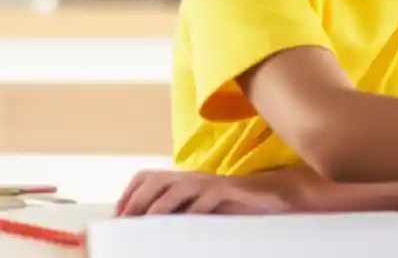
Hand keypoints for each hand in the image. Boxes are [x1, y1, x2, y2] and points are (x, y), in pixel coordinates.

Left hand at [115, 166, 326, 216]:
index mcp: (182, 180)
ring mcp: (211, 183)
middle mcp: (193, 177)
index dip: (129, 193)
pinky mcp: (229, 191)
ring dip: (161, 205)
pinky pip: (208, 197)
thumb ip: (177, 213)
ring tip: (150, 221)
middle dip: (138, 199)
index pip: (147, 177)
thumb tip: (146, 228)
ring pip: (178, 188)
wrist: (270, 196)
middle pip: (157, 180)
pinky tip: (188, 222)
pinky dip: (195, 209)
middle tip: (128, 220)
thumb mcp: (198, 208)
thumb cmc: (231, 206)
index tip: (118, 215)